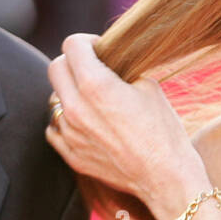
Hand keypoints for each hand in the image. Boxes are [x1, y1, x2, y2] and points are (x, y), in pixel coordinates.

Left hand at [46, 33, 208, 219]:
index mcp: (96, 85)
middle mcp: (76, 107)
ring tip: (94, 100)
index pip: (71, 45)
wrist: (166, 177)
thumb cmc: (163, 131)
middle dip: (72, 62)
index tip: (99, 49)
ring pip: (55, 99)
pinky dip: (66, 121)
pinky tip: (86, 122)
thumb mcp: (148, 86)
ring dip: (70, 93)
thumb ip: (121, 69)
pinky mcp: (71, 155)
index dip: (87, 42)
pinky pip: (54, 129)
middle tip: (91, 68)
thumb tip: (108, 62)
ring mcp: (70, 133)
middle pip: (55, 68)